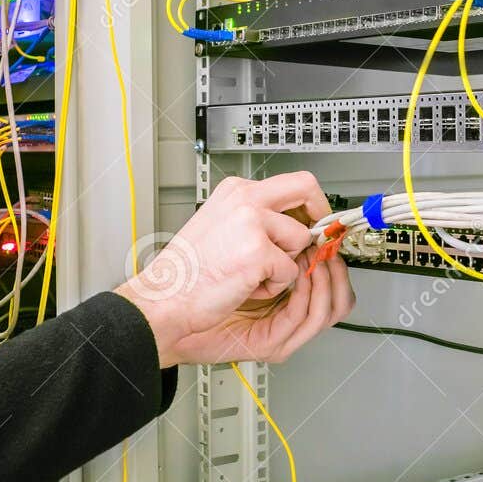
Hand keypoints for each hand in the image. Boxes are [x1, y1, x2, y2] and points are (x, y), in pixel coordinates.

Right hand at [114, 172, 355, 366]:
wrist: (163, 299)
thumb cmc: (186, 272)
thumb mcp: (220, 226)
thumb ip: (255, 218)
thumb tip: (295, 224)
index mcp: (234, 191)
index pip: (289, 182)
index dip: (309, 202)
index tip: (314, 220)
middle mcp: (244, 199)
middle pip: (306, 188)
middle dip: (319, 215)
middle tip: (317, 239)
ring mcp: (252, 223)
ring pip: (300, 240)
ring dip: (284, 265)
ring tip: (252, 275)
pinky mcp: (258, 252)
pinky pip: (290, 272)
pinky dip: (272, 288)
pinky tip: (244, 287)